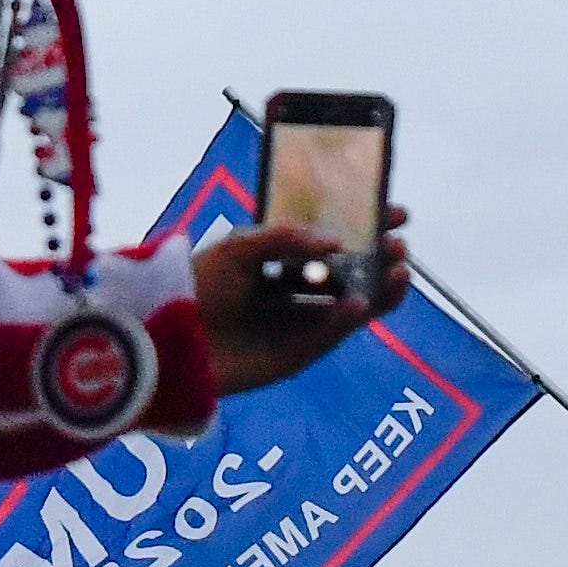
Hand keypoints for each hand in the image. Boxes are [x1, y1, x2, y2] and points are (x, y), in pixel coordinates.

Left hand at [195, 223, 407, 398]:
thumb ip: (287, 237)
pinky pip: (330, 334)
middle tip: (400, 244)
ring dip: (380, 291)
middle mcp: (297, 292)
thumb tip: (338, 240)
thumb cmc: (196, 285)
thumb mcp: (239, 247)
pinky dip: (347, 317)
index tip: (396, 212)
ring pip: (352, 308)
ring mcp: (299, 324)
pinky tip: (361, 300)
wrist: (167, 337)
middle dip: (381, 260)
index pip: (335, 242)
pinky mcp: (296, 354)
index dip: (366, 228)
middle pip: (352, 276)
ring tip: (400, 271)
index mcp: (282, 261)